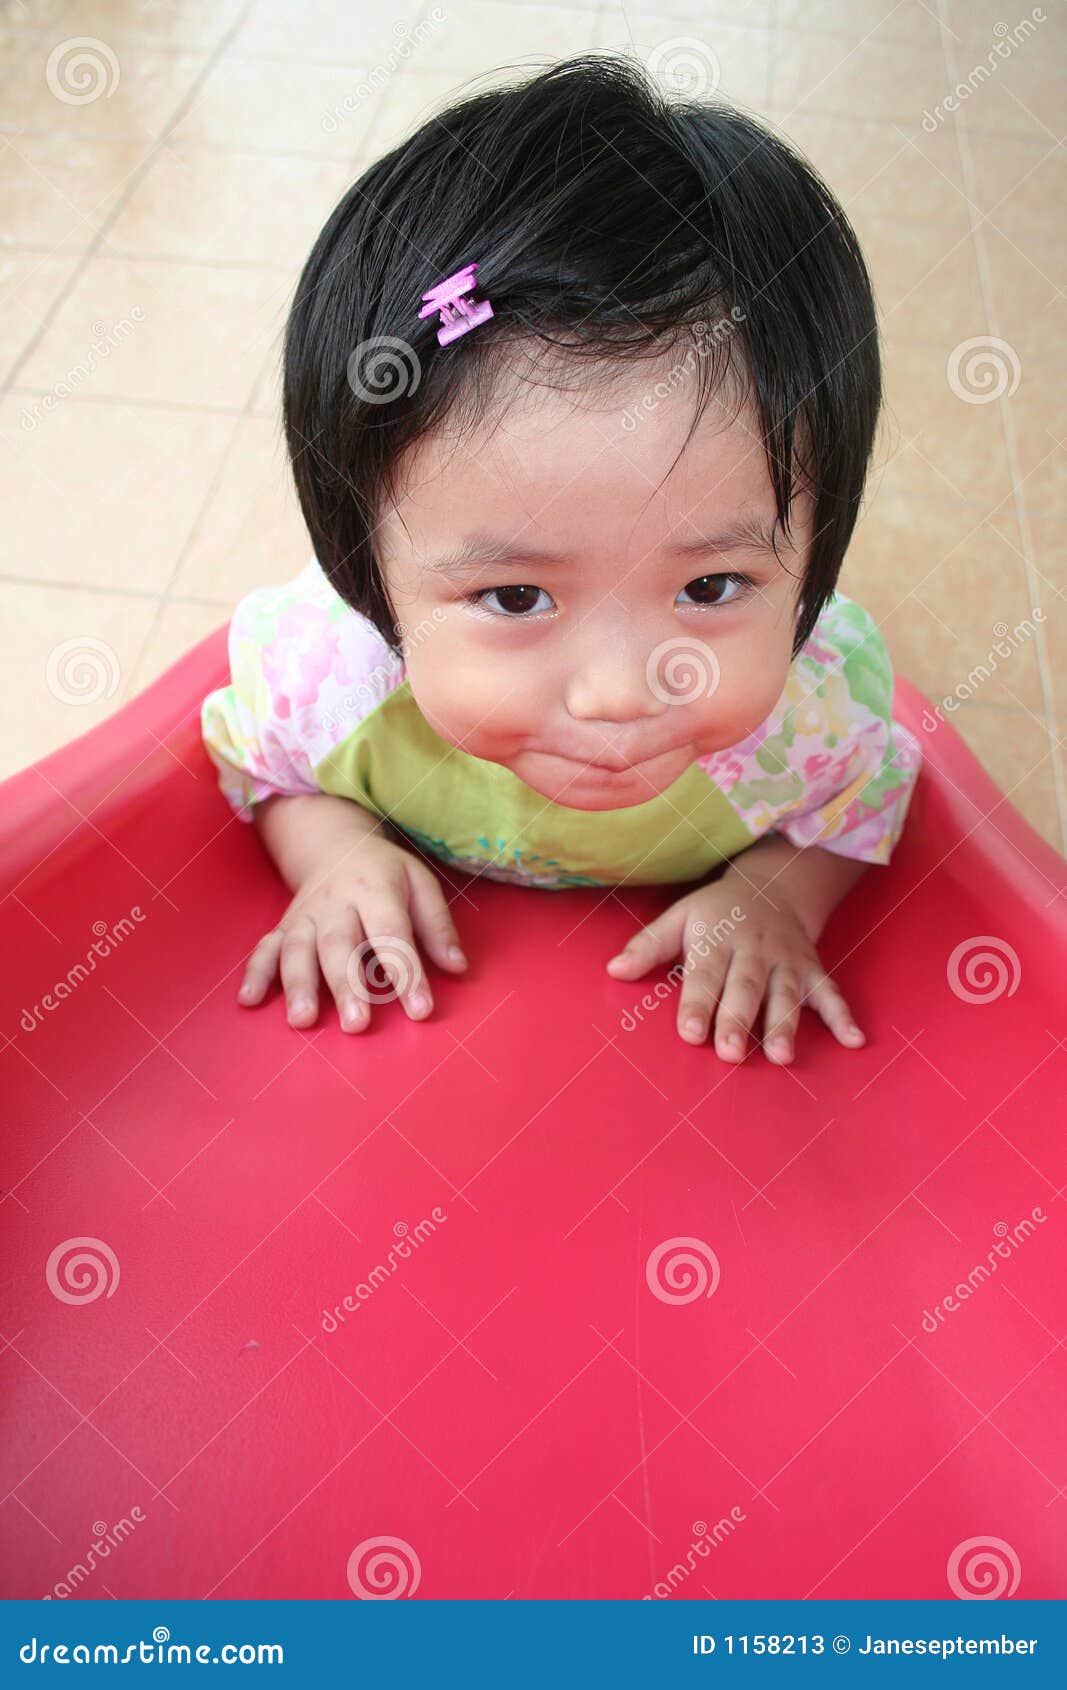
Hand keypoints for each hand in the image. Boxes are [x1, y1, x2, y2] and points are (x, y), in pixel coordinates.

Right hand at [238, 834, 467, 1031]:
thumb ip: (437, 925)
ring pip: (297, 949)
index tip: (420, 1010)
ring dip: (298, 985)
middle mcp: (336, 902)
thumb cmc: (384, 872)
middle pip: (339, 945)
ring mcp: (305, 915)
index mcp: (376, 888)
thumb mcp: (420, 883)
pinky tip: (249, 1001)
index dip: (406, 972)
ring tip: (303, 1020)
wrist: (333, 843)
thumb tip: (457, 967)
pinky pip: (265, 948)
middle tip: (357, 1024)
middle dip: (346, 985)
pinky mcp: (284, 926)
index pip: (392, 933)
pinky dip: (254, 973)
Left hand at [605, 873, 864, 1063]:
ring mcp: (787, 961)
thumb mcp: (680, 917)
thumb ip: (648, 946)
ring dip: (784, 1024)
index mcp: (717, 938)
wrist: (773, 887)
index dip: (697, 1004)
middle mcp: (754, 950)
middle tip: (728, 1053)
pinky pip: (830, 993)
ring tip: (779, 1056)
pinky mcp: (812, 969)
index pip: (705, 974)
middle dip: (738, 1019)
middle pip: (746, 987)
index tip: (690, 1033)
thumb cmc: (716, 912)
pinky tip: (854, 1041)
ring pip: (786, 993)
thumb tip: (613, 970)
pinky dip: (843, 1017)